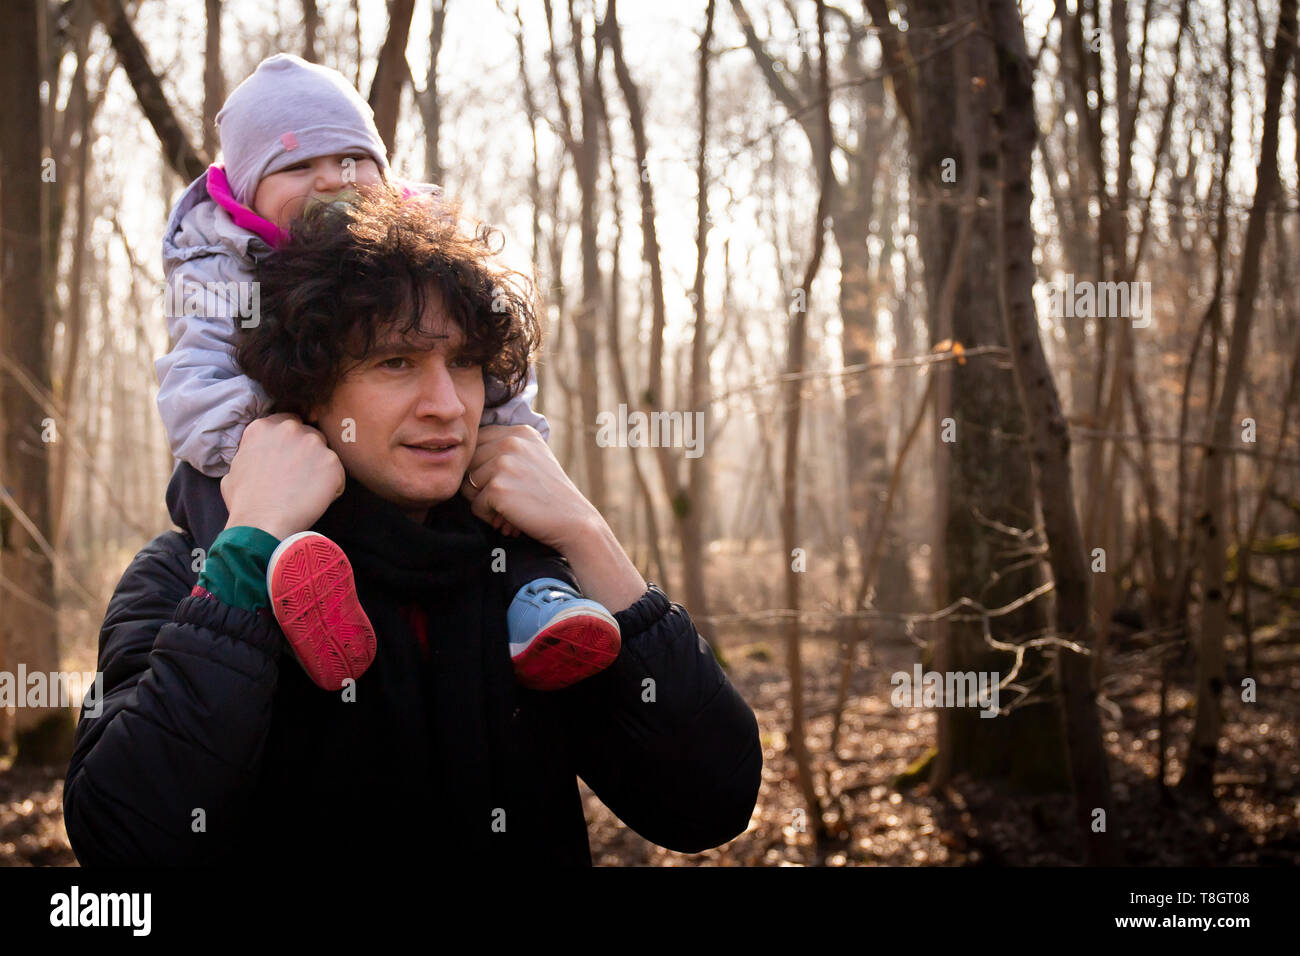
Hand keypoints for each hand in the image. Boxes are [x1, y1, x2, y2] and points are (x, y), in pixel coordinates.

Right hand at [221, 413, 345, 538]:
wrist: (261, 523)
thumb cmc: (245, 502)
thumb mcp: (234, 469)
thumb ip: (250, 453)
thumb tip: (255, 455)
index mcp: (264, 426)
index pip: (287, 423)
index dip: (291, 442)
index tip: (290, 457)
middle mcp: (290, 428)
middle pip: (309, 434)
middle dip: (307, 453)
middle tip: (299, 477)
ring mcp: (314, 444)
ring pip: (325, 453)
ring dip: (320, 469)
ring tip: (306, 491)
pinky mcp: (332, 462)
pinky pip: (338, 474)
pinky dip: (332, 487)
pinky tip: (316, 500)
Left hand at [459, 425, 598, 550]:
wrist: (574, 520)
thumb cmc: (550, 495)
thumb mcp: (534, 458)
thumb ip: (505, 449)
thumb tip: (465, 454)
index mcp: (520, 432)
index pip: (478, 443)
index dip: (484, 467)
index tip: (505, 481)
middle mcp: (511, 442)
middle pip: (470, 464)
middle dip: (481, 486)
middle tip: (508, 498)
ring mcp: (504, 463)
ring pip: (469, 485)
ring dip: (484, 502)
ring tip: (510, 507)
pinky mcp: (498, 487)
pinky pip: (475, 506)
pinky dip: (489, 517)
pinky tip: (510, 517)